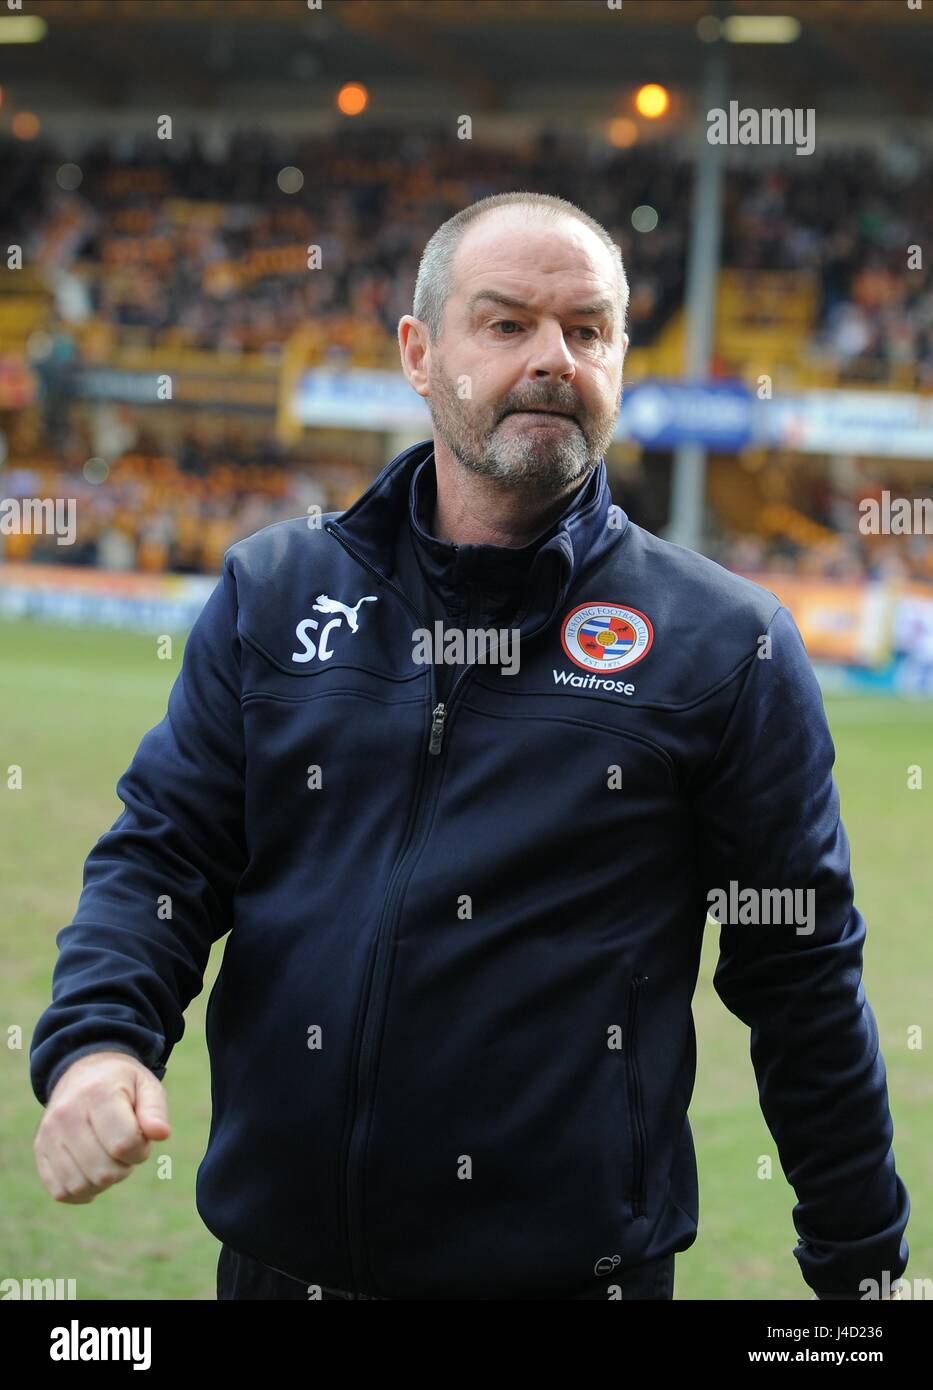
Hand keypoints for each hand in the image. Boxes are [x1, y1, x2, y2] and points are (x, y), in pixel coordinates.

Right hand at [34, 1051, 170, 1203]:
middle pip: (103, 1171)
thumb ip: (155, 1110)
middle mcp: (66, 1114)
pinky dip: (81, 1191)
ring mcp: (49, 1134)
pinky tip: (92, 1173)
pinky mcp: (40, 1150)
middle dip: (124, 1167)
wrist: (82, 1072)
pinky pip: (60, 1191)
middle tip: (125, 1147)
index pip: (124, 1143)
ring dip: (103, 1181)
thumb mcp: (147, 1086)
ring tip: (108, 1157)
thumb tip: (161, 1134)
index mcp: (97, 1093)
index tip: (141, 1137)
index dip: (141, 1149)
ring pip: (81, 1185)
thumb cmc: (122, 1084)